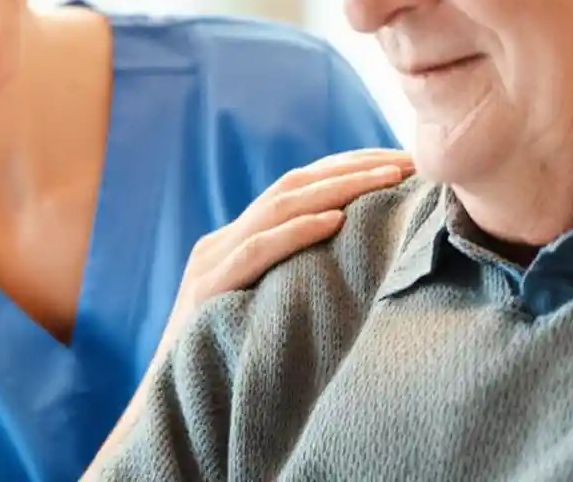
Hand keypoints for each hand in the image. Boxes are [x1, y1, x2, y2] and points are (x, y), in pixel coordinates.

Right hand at [156, 148, 413, 357]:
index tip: (398, 162)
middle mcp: (220, 243)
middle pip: (292, 185)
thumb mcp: (266, 313)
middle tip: (406, 161)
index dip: (346, 168)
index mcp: (234, 244)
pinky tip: (335, 221)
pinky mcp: (206, 291)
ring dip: (338, 188)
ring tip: (386, 179)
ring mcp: (210, 264)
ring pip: (278, 207)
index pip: (295, 188)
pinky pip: (256, 252)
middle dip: (352, 168)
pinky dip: (297, 232)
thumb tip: (359, 271)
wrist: (166, 411)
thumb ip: (293, 282)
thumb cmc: (228, 368)